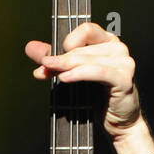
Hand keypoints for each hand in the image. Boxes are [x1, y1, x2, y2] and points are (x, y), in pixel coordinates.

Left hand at [26, 24, 153, 153]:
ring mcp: (123, 62)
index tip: (51, 56)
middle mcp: (118, 48)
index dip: (67, 41)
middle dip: (60, 59)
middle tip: (43, 67)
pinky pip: (97, 72)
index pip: (86, 29)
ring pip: (87, 59)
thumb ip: (54, 59)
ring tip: (50, 73)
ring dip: (66, 66)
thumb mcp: (73, 74)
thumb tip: (30, 47)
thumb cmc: (98, 97)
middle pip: (82, 48)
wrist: (119, 123)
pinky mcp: (124, 78)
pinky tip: (65, 78)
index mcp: (108, 41)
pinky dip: (79, 74)